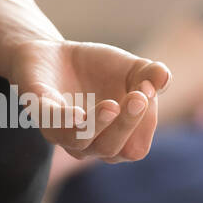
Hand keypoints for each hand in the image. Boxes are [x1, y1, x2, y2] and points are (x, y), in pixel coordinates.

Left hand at [8, 39, 170, 161]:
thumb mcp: (131, 68)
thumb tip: (164, 79)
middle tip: (138, 96)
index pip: (135, 147)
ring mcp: (60, 130)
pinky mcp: (38, 110)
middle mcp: (86, 144)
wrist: (54, 53)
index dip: (144, 125)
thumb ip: (151, 74)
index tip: (147, 92)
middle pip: (112, 150)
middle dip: (127, 125)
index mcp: (113, 139)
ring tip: (111, 105)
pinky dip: (63, 121)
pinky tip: (77, 113)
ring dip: (97, 126)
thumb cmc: (97, 69)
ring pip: (80, 143)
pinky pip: (50, 124)